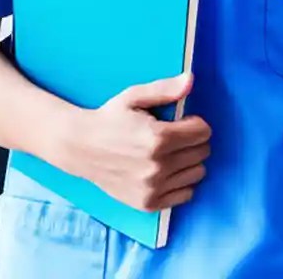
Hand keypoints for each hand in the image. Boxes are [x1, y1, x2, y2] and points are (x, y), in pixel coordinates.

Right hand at [59, 73, 211, 212]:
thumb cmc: (108, 119)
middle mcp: (158, 166)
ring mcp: (153, 187)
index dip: (195, 124)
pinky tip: (167, 172)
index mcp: (158, 138)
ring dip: (189, 162)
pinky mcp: (148, 203)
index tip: (182, 122)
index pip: (203, 132)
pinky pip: (186, 194)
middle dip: (193, 141)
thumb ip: (165, 89)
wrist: (79, 148)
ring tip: (170, 154)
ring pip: (198, 173)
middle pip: (202, 152)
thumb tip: (190, 79)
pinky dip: (181, 182)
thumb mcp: (133, 97)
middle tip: (175, 137)